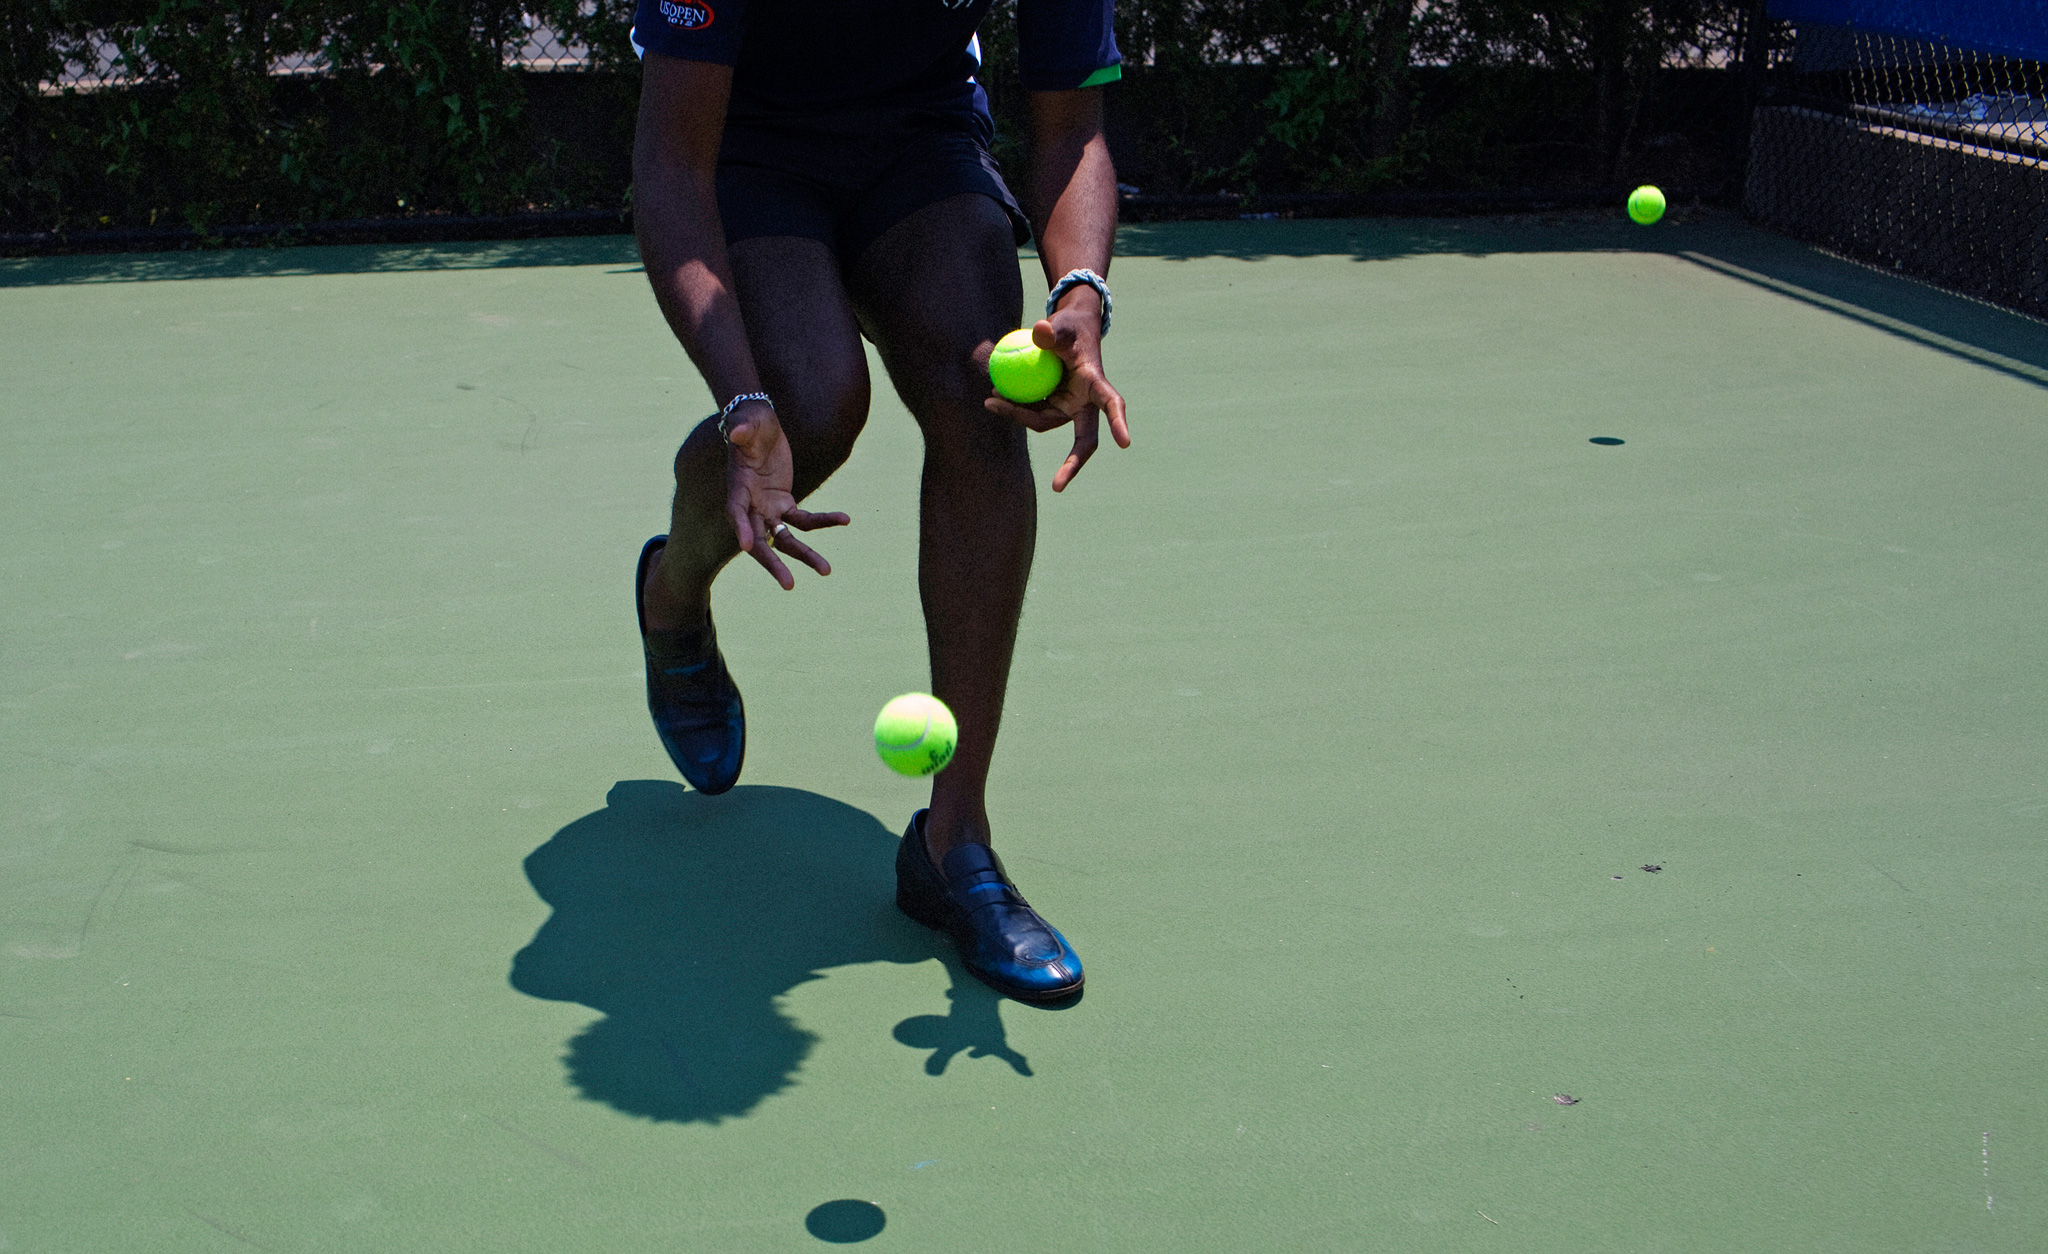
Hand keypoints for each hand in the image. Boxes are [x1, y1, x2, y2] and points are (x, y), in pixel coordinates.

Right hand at [722, 402, 849, 588]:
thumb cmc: (749, 423)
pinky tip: (845, 519)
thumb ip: (742, 429)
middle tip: (790, 585)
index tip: (747, 546)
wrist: (760, 425)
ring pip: (786, 538)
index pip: (736, 512)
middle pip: (760, 540)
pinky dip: (825, 520)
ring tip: (826, 571)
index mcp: (737, 489)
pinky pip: (806, 519)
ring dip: (806, 554)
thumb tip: (737, 432)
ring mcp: (768, 509)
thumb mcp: (746, 423)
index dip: (740, 529)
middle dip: (774, 564)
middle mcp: (750, 506)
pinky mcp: (785, 504)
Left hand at [982, 307, 1129, 491]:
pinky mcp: (1052, 408)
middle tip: (1057, 487)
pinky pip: (1031, 413)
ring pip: (1043, 423)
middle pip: (1083, 440)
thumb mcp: (1061, 325)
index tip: (1125, 442)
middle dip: (1072, 465)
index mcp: (1096, 384)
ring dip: (1017, 417)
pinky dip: (1013, 408)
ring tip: (991, 399)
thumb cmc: (1069, 327)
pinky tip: (994, 398)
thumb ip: (1051, 331)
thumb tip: (1038, 330)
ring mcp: (1068, 409)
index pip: (1112, 404)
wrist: (1066, 332)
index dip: (1118, 422)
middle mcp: (1085, 404)